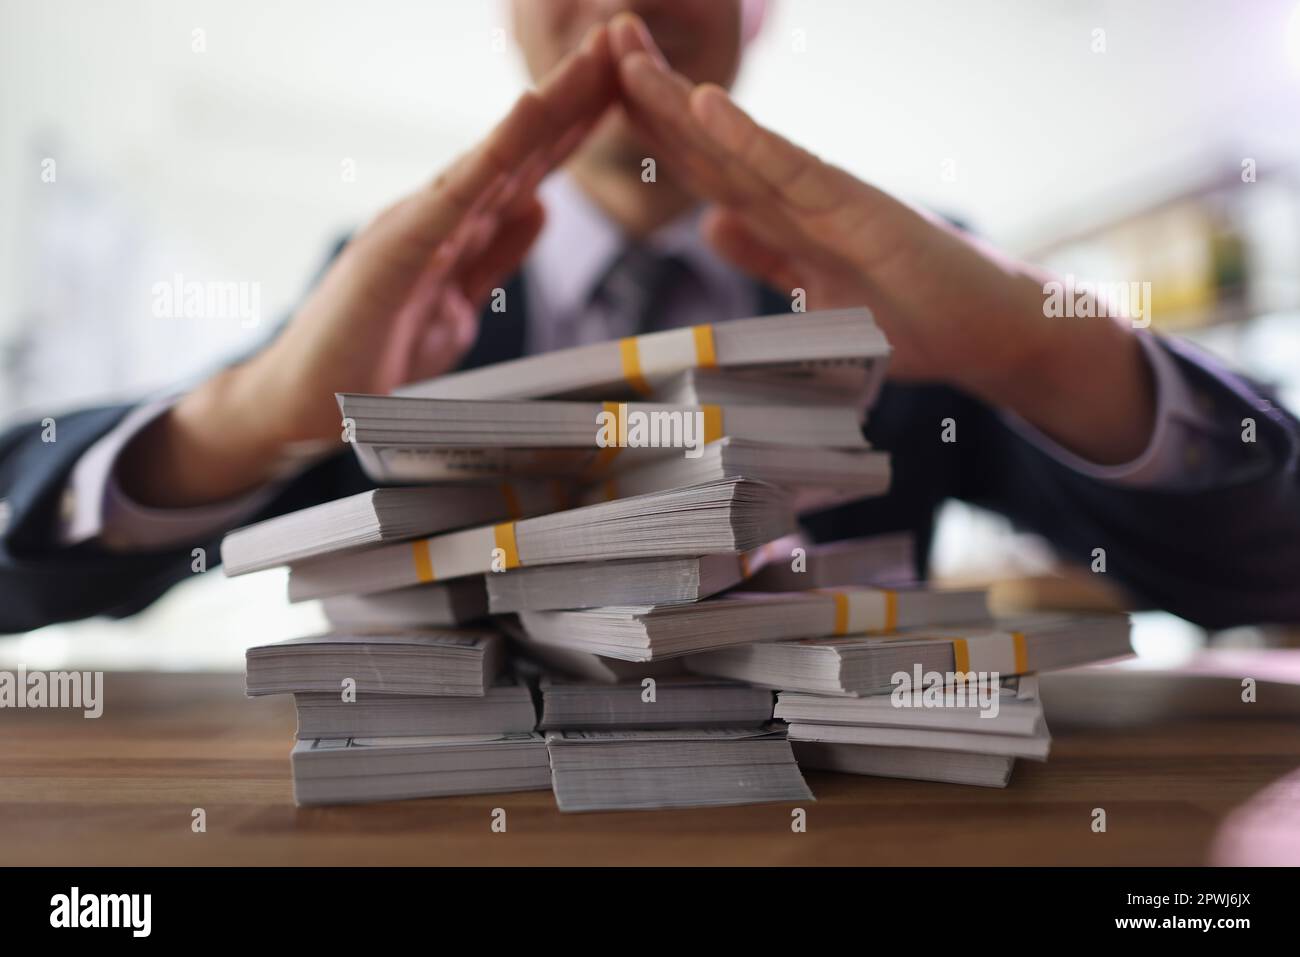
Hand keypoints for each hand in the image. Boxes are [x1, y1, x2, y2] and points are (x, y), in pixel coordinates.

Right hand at [119, 26, 617, 506]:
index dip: (577, 127)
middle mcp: (441, 211)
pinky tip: (531, 111)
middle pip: (521, 147)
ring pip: (497, 154)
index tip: (625, 87)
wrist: (306, 401)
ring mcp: (418, 222)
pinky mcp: (399, 246)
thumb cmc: (374, 351)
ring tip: (593, 59)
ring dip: (550, 104)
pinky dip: (496, 151)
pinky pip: (458, 193)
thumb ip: (495, 254)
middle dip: (576, 97)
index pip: (529, 168)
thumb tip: (539, 207)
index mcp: (459, 226)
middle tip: (622, 44)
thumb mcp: (458, 302)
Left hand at [609, 13, 1154, 465]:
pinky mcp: (855, 207)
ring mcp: (822, 197)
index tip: (598, 95)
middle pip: (705, 138)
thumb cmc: (908, 316)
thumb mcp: (811, 292)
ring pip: (734, 140)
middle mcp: (793, 195)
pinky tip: (703, 103)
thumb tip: (712, 224)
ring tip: (626, 46)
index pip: (701, 166)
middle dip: (648, 92)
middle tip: (599, 37)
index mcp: (779, 217)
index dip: (650, 129)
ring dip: (675, 95)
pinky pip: (790, 168)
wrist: (983, 334)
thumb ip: (766, 255)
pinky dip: (746, 136)